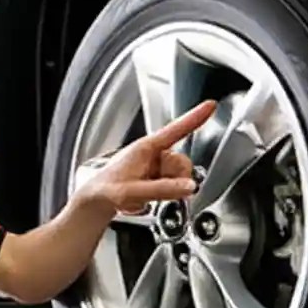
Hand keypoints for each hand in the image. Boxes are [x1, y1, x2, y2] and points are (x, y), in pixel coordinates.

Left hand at [75, 100, 217, 216]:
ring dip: (172, 187)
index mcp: (146, 148)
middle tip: (158, 190)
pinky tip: (151, 195)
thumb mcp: (132, 192)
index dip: (195, 117)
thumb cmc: (106, 190)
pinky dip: (169, 192)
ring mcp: (157, 166)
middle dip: (178, 178)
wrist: (97, 202)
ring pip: (181, 176)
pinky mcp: (158, 177)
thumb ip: (162, 189)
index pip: (176, 129)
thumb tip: (189, 186)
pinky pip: (175, 184)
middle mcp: (154, 154)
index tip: (211, 105)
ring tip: (149, 193)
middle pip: (183, 162)